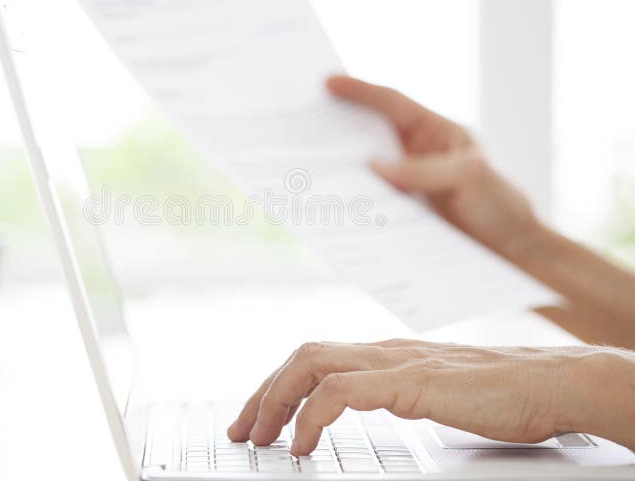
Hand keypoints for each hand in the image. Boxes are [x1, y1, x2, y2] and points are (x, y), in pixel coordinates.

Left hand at [227, 340, 634, 454]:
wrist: (554, 384)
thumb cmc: (503, 395)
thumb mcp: (435, 395)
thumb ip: (399, 395)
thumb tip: (370, 409)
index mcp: (386, 356)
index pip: (316, 358)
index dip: (278, 386)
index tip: (257, 419)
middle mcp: (383, 352)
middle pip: (302, 356)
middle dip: (263, 393)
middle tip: (241, 431)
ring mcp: (396, 363)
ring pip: (312, 364)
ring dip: (276, 400)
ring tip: (262, 438)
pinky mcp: (412, 381)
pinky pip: (343, 390)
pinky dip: (313, 414)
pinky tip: (304, 443)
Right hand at [326, 75, 540, 261]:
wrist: (515, 253)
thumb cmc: (502, 206)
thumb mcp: (468, 179)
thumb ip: (421, 170)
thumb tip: (372, 167)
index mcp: (435, 131)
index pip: (392, 103)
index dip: (360, 91)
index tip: (327, 82)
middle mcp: (417, 152)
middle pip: (371, 131)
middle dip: (338, 125)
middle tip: (302, 121)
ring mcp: (408, 182)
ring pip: (367, 167)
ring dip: (342, 166)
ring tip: (308, 166)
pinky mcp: (404, 211)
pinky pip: (373, 199)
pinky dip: (354, 199)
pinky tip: (335, 204)